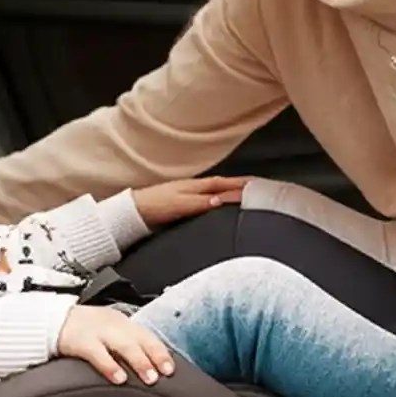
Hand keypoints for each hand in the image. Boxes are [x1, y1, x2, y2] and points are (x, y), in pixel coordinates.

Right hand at [56, 306, 174, 385]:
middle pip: (140, 340)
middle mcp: (113, 325)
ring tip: (150, 378)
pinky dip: (110, 366)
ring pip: (124, 345)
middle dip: (155, 356)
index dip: (160, 352)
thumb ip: (125, 345)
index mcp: (121, 322)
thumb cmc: (81, 331)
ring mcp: (97, 331)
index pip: (147, 336)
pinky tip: (119, 378)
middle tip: (166, 373)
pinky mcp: (80, 341)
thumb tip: (146, 368)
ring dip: (139, 362)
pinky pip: (98, 354)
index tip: (171, 369)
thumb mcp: (107, 333)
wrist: (48, 321)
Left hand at [133, 176, 249, 226]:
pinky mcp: (185, 206)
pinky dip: (220, 203)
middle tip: (261, 190)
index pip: (225, 183)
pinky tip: (222, 208)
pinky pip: (208, 202)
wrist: (134, 213)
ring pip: (217, 193)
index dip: (242, 184)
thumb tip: (222, 201)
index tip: (260, 184)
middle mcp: (195, 188)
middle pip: (224, 186)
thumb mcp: (180, 204)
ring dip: (232, 195)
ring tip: (247, 198)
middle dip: (242, 187)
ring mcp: (190, 196)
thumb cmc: (154, 205)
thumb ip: (200, 203)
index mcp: (196, 185)